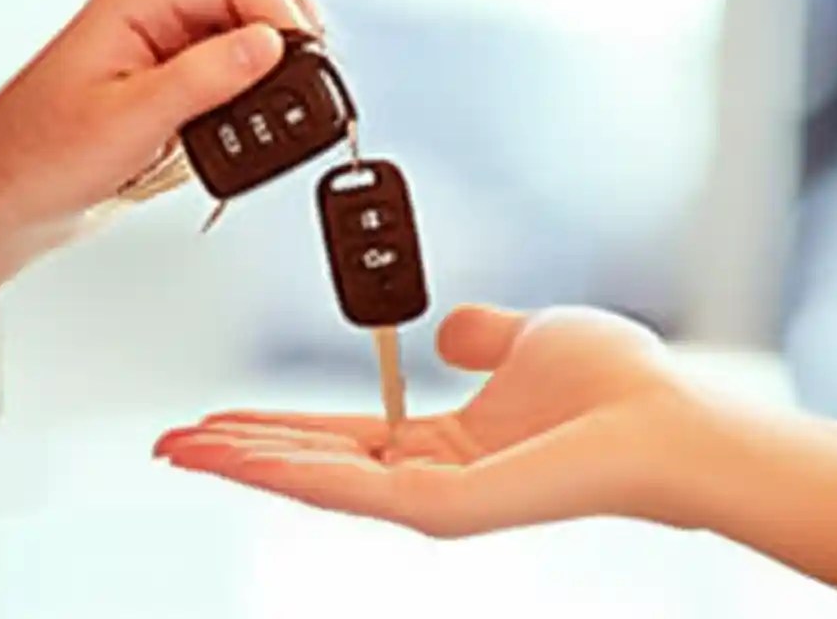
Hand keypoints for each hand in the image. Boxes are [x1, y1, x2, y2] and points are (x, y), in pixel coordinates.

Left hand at [0, 0, 321, 311]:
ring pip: (246, 40)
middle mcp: (154, 17)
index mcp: (137, 0)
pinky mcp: (170, 88)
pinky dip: (248, 103)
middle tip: (296, 93)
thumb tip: (269, 46)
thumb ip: (204, 79)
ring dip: (267, 76)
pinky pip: (229, 78)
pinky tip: (242, 132)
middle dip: (283, 42)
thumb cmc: (39, 156)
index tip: (300, 65)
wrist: (5, 200)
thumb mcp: (130, 119)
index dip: (280, 16)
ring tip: (271, 119)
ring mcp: (164, 52)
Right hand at [155, 304, 703, 537]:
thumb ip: (480, 335)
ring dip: (242, 464)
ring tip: (181, 451)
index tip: (219, 416)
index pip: (335, 436)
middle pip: (310, 464)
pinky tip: (236, 457)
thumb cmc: (616, 385)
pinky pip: (348, 488)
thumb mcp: (527, 337)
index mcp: (441, 442)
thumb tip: (449, 330)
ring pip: (315, 482)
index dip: (272, 425)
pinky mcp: (443, 506)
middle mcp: (426, 478)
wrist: (666, 418)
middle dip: (236, 453)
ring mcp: (431, 499)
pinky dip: (285, 472)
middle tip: (170, 445)